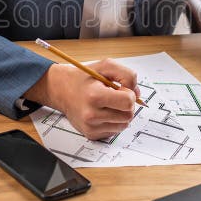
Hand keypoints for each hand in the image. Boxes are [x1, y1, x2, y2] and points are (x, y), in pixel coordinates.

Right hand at [23, 59, 139, 139]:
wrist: (62, 90)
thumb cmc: (85, 78)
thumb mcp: (106, 66)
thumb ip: (127, 75)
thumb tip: (137, 94)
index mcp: (95, 96)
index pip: (128, 102)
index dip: (130, 94)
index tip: (121, 90)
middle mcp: (91, 114)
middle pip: (128, 115)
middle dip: (126, 105)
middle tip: (115, 96)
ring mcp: (91, 126)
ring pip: (124, 125)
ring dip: (121, 114)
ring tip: (109, 104)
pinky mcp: (91, 134)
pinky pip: (114, 131)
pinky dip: (113, 121)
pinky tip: (103, 112)